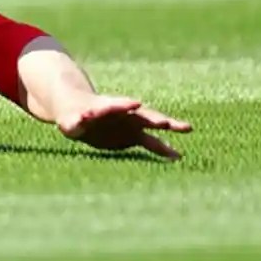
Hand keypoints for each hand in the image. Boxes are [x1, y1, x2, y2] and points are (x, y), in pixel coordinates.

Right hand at [55, 94, 192, 159]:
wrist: (73, 107)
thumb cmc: (108, 123)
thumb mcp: (131, 134)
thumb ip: (153, 144)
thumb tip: (178, 156)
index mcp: (133, 119)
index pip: (153, 120)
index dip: (167, 124)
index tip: (187, 128)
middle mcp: (118, 112)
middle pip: (136, 113)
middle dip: (151, 117)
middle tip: (164, 123)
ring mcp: (97, 112)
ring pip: (109, 108)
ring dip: (119, 106)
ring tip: (133, 104)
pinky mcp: (75, 120)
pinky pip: (78, 121)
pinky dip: (81, 119)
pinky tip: (83, 118)